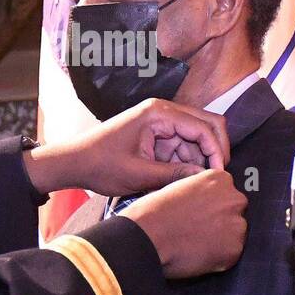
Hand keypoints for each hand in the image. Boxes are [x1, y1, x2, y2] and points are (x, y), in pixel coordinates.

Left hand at [24, 98, 230, 196]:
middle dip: (214, 150)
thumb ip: (175, 175)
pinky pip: (182, 145)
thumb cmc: (101, 165)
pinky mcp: (157, 134)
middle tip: (217, 177)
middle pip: (205, 124)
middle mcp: (163, 111)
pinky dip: (186, 161)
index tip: (220, 175)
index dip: (216, 151)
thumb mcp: (140, 174)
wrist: (75, 162)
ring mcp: (160, 122)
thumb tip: (205, 178)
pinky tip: (181, 180)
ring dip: (198, 159)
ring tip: (193, 183)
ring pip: (196, 137)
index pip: (202, 126)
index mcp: (159, 113)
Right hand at [120, 169, 246, 278]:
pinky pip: (231, 254)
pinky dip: (218, 257)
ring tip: (196, 244)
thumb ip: (200, 193)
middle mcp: (234, 199)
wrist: (148, 237)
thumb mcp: (179, 187)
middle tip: (199, 230)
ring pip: (235, 233)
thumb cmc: (154, 212)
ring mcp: (237, 225)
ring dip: (221, 239)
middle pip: (235, 211)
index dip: (212, 206)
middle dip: (221, 220)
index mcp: (219, 179)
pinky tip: (199, 255)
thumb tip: (205, 204)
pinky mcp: (235, 249)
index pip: (226, 193)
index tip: (201, 214)